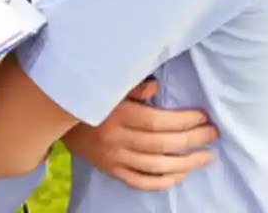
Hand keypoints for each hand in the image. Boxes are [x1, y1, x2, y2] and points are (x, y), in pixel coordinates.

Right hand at [62, 79, 217, 190]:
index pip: (158, 122)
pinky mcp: (112, 170)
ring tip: (205, 156)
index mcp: (118, 115)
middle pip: (162, 144)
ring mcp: (114, 158)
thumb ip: (132, 86)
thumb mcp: (108, 86)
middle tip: (212, 134)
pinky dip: (163, 181)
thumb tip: (156, 87)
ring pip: (156, 166)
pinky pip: (141, 181)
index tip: (203, 117)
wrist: (56, 118)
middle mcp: (117, 139)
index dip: (184, 121)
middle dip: (192, 139)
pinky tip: (180, 174)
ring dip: (186, 163)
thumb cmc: (89, 97)